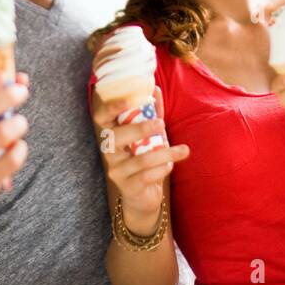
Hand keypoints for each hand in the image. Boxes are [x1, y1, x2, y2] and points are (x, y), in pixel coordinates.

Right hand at [91, 87, 188, 230]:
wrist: (143, 196)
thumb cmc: (144, 158)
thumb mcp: (149, 135)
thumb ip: (151, 113)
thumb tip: (155, 88)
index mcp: (111, 135)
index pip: (101, 118)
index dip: (111, 107)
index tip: (130, 98)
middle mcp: (108, 152)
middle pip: (116, 137)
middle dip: (139, 129)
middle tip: (161, 123)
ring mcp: (116, 171)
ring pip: (138, 159)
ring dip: (164, 153)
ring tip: (184, 149)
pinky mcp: (127, 187)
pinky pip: (147, 176)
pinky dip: (163, 169)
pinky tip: (171, 166)